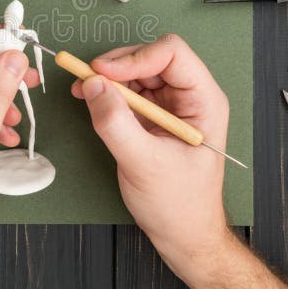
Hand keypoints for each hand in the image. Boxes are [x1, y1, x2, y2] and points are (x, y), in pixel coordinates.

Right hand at [71, 35, 235, 286]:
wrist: (182, 234)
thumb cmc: (178, 204)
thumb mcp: (143, 163)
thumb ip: (116, 123)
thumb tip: (93, 85)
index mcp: (203, 100)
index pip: (171, 54)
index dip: (135, 57)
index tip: (103, 73)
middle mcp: (189, 96)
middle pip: (150, 58)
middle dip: (116, 66)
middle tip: (86, 80)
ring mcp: (170, 106)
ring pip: (136, 72)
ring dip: (108, 78)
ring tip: (83, 90)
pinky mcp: (152, 117)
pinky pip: (128, 91)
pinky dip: (107, 92)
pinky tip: (90, 99)